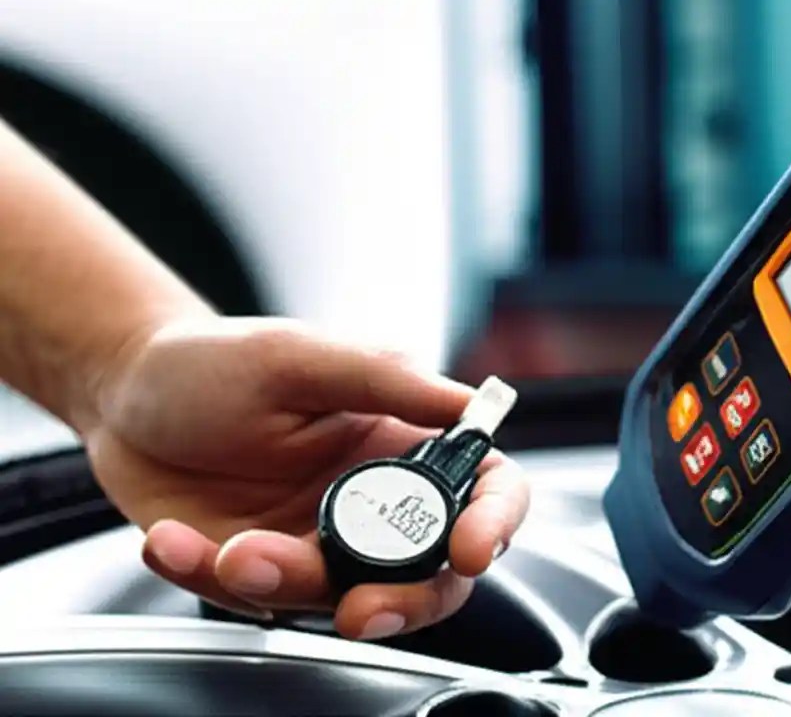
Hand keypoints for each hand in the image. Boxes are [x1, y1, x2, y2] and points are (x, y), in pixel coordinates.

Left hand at [81, 316, 528, 640]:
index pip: (486, 489)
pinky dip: (211, 580)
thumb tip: (469, 404)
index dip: (496, 523)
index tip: (470, 549)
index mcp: (405, 441)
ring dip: (286, 584)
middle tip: (357, 609)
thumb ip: (386, 380)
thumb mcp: (299, 355)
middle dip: (404, 603)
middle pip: (434, 576)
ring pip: (342, 599)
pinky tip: (173, 540)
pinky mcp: (266, 574)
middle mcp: (376, 500)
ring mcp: (322, 544)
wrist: (121, 398)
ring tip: (229, 551)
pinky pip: (257, 603)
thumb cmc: (214, 361)